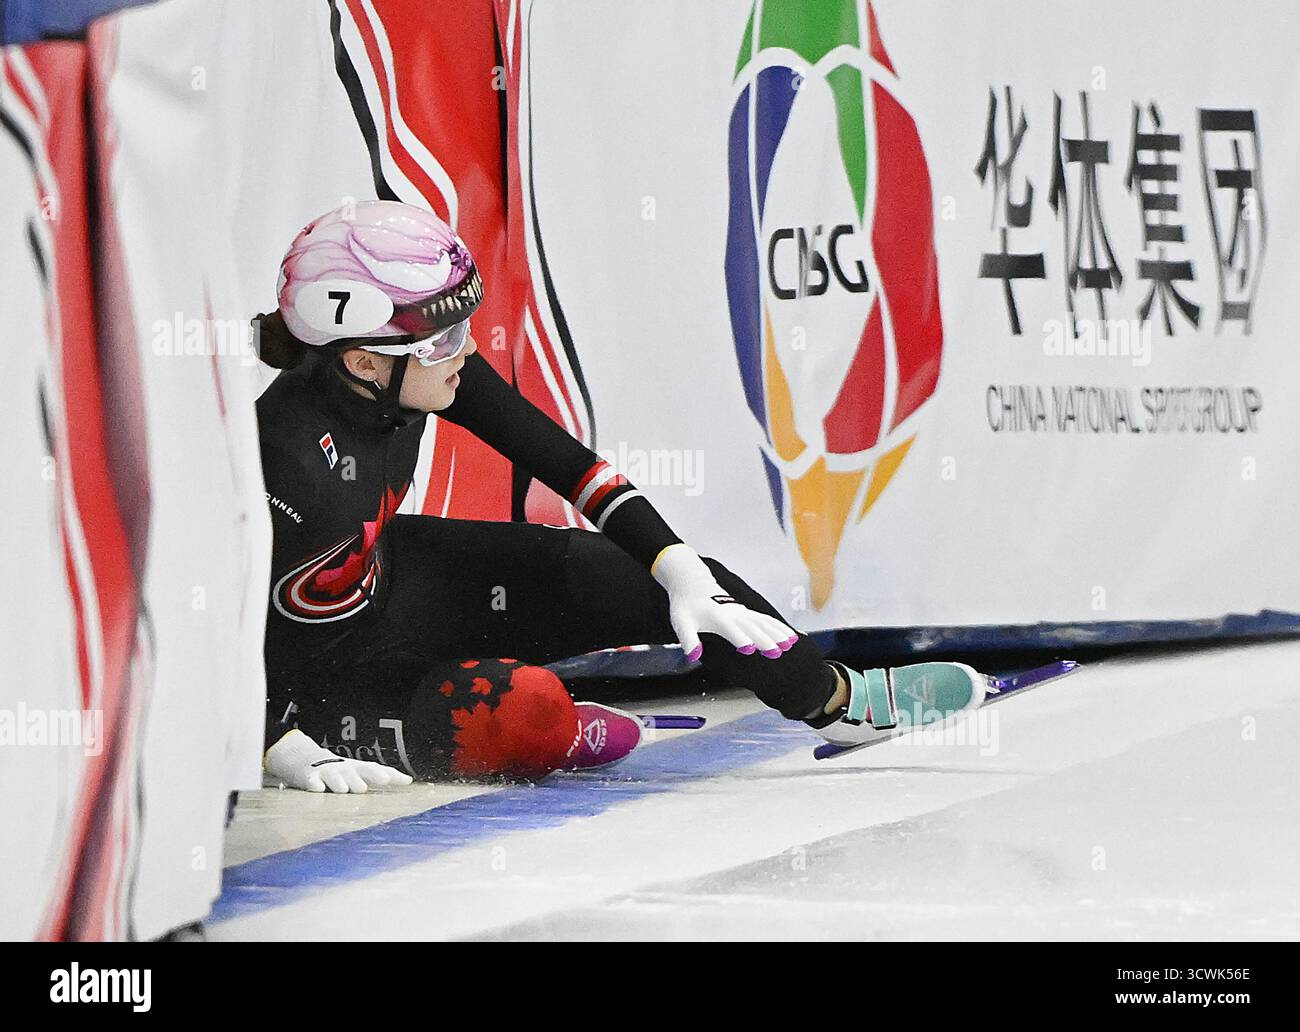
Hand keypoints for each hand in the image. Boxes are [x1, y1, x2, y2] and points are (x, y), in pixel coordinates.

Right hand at [264, 729, 413, 792]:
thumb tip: (409, 780)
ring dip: (340, 782)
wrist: (305, 758)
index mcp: (357, 768)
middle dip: (366, 777)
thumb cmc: (339, 769)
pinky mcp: (308, 777)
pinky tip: (317, 788)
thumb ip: (382, 776)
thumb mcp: (359, 771)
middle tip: (375, 783)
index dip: (388, 774)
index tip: (404, 780)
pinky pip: (311, 780)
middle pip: (356, 772)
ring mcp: (326, 772)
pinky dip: (314, 784)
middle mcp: (344, 768)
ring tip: (345, 789)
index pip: (375, 769)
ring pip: (334, 777)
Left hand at [651, 544, 796, 661]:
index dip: (740, 638)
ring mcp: (742, 612)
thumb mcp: (681, 624)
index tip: (750, 648)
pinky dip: (780, 627)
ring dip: (777, 632)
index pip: (731, 630)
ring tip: (790, 644)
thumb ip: (688, 640)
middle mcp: (733, 614)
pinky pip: (767, 620)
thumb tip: (692, 656)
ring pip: (764, 622)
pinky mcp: (747, 612)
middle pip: (752, 627)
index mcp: (717, 618)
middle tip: (776, 652)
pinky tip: (791, 637)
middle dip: (765, 639)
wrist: (692, 584)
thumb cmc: (686, 606)